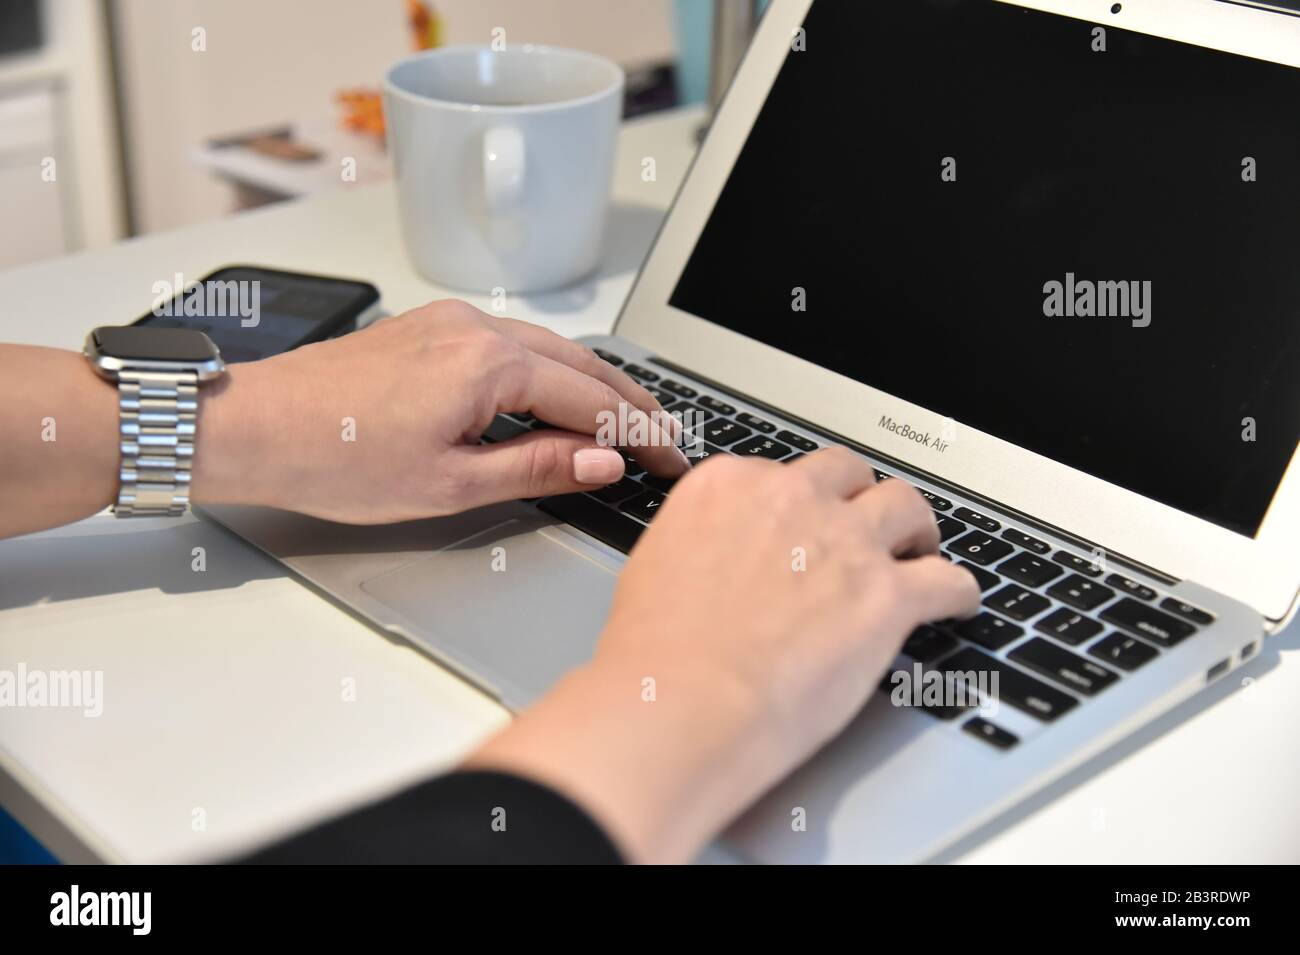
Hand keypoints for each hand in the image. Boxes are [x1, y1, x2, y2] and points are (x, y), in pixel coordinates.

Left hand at [194, 299, 687, 521]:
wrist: (253, 427)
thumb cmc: (335, 458)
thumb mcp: (449, 483)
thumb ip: (537, 467)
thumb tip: (601, 461)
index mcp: (488, 364)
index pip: (592, 401)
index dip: (641, 436)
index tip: (671, 462)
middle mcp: (476, 327)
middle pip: (582, 364)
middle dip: (631, 404)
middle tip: (668, 440)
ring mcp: (451, 321)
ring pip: (551, 349)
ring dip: (594, 386)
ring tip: (627, 423)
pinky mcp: (431, 327)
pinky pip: (514, 344)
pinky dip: (552, 372)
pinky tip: (560, 399)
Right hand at [465, 448, 979, 861]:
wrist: (680, 699)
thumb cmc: (655, 652)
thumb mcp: (657, 567)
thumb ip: (702, 545)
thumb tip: (720, 562)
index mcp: (729, 486)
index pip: (783, 473)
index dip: (802, 502)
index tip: (806, 523)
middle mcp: (791, 499)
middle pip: (850, 474)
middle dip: (861, 500)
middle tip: (865, 530)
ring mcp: (845, 543)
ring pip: (907, 506)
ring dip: (916, 529)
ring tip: (918, 552)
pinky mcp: (887, 595)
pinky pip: (948, 579)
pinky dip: (958, 592)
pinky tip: (957, 603)